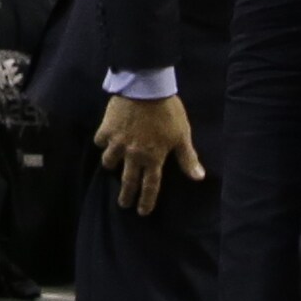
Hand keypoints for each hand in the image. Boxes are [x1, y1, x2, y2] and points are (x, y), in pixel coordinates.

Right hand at [94, 92, 203, 213]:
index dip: (146, 200)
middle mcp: (133, 155)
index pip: (150, 186)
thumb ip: (188, 158)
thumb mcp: (181, 135)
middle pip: (128, 180)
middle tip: (123, 204)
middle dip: (126, 195)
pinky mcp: (106, 129)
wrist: (146, 88)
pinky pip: (100, 140)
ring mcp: (117, 143)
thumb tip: (199, 178)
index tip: (142, 212)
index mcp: (153, 158)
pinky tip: (105, 140)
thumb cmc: (168, 112)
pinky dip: (103, 142)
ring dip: (112, 165)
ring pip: (109, 161)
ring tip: (112, 165)